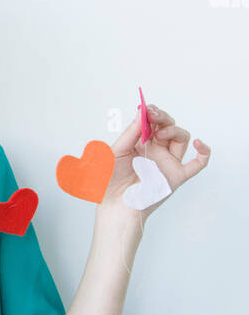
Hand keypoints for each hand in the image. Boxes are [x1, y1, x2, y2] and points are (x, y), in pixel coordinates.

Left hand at [99, 102, 210, 224]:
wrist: (114, 206)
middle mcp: (156, 150)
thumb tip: (141, 112)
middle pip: (168, 126)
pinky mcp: (176, 176)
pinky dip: (204, 152)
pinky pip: (198, 164)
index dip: (152, 113)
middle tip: (153, 115)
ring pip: (181, 138)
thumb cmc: (110, 182)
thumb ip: (129, 133)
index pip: (152, 122)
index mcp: (140, 143)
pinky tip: (199, 144)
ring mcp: (167, 163)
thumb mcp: (116, 152)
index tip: (147, 108)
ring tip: (159, 134)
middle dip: (163, 117)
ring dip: (174, 130)